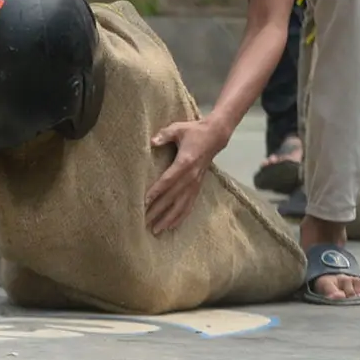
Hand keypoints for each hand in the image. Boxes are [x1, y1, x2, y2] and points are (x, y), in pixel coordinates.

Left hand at [144, 117, 229, 233]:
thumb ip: (164, 135)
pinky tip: (172, 226)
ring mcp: (196, 184)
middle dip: (158, 210)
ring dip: (169, 218)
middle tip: (144, 222)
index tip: (144, 201)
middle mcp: (191, 176)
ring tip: (156, 230)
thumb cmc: (194, 132)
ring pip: (181, 205)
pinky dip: (181, 216)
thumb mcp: (178, 128)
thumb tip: (152, 141)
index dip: (157, 191)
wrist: (215, 136)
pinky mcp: (198, 187)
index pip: (168, 180)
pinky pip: (189, 205)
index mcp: (185, 162)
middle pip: (173, 197)